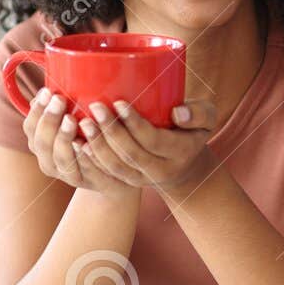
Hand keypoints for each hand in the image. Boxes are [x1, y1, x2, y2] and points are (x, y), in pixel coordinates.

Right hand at [22, 90, 134, 198]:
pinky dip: (83, 159)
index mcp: (42, 145)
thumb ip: (66, 104)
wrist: (115, 174)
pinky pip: (84, 173)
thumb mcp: (75, 119)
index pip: (30, 128)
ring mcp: (68, 176)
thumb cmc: (92, 138)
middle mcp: (50, 162)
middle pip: (42, 144)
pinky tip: (86, 146)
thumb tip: (56, 73)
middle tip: (60, 100)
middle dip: (49, 120)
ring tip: (72, 120)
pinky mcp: (89, 183)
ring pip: (60, 160)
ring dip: (64, 138)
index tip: (48, 91)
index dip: (37, 111)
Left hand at [75, 99, 217, 193]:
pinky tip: (77, 142)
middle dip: (110, 132)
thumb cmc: (191, 129)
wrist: (184, 164)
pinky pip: (106, 174)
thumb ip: (199, 112)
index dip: (134, 124)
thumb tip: (178, 113)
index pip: (153, 140)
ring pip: (115, 167)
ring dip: (97, 146)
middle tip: (94, 107)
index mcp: (180, 152)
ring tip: (82, 122)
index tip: (118, 103)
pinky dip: (91, 159)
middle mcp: (160, 170)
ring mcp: (142, 179)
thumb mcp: (206, 118)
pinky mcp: (128, 181)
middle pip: (130, 154)